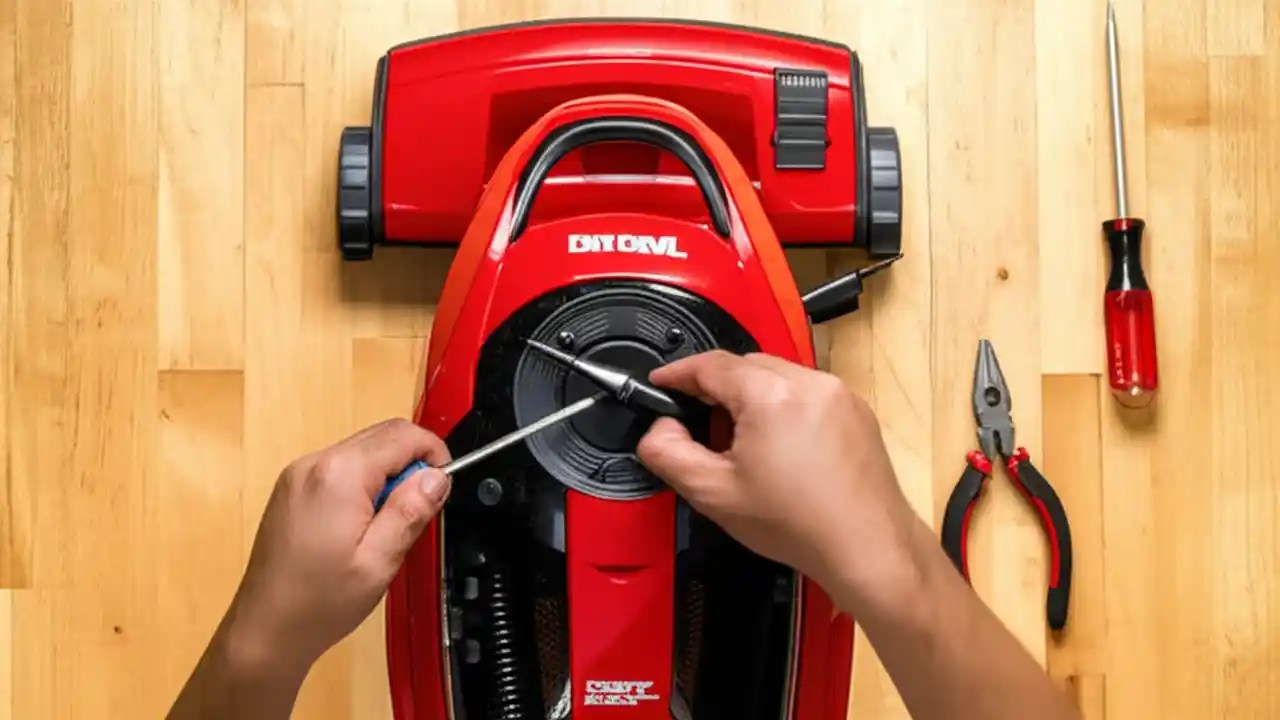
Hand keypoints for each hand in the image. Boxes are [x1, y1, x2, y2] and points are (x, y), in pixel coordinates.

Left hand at [224, 419, 452, 673]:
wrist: (266, 629)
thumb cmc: (319, 603)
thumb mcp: (379, 562)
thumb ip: (411, 511)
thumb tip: (438, 477)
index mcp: (340, 476)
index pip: (403, 435)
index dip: (434, 454)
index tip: (442, 487)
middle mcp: (315, 464)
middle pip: (382, 435)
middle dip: (412, 463)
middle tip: (417, 511)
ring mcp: (298, 474)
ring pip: (363, 450)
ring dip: (387, 475)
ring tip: (386, 525)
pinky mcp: (292, 488)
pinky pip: (341, 467)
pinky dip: (363, 483)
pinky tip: (361, 525)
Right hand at [637, 351, 1078, 719]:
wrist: (869, 548)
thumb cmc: (796, 523)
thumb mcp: (714, 494)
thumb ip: (669, 453)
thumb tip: (658, 429)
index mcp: (769, 393)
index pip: (710, 364)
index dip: (677, 373)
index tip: (660, 384)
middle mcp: (808, 381)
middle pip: (745, 366)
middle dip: (715, 388)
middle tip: (697, 424)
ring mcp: (838, 393)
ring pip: (777, 377)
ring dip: (750, 397)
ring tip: (739, 443)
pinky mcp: (857, 411)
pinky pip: (806, 393)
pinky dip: (783, 407)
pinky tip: (778, 448)